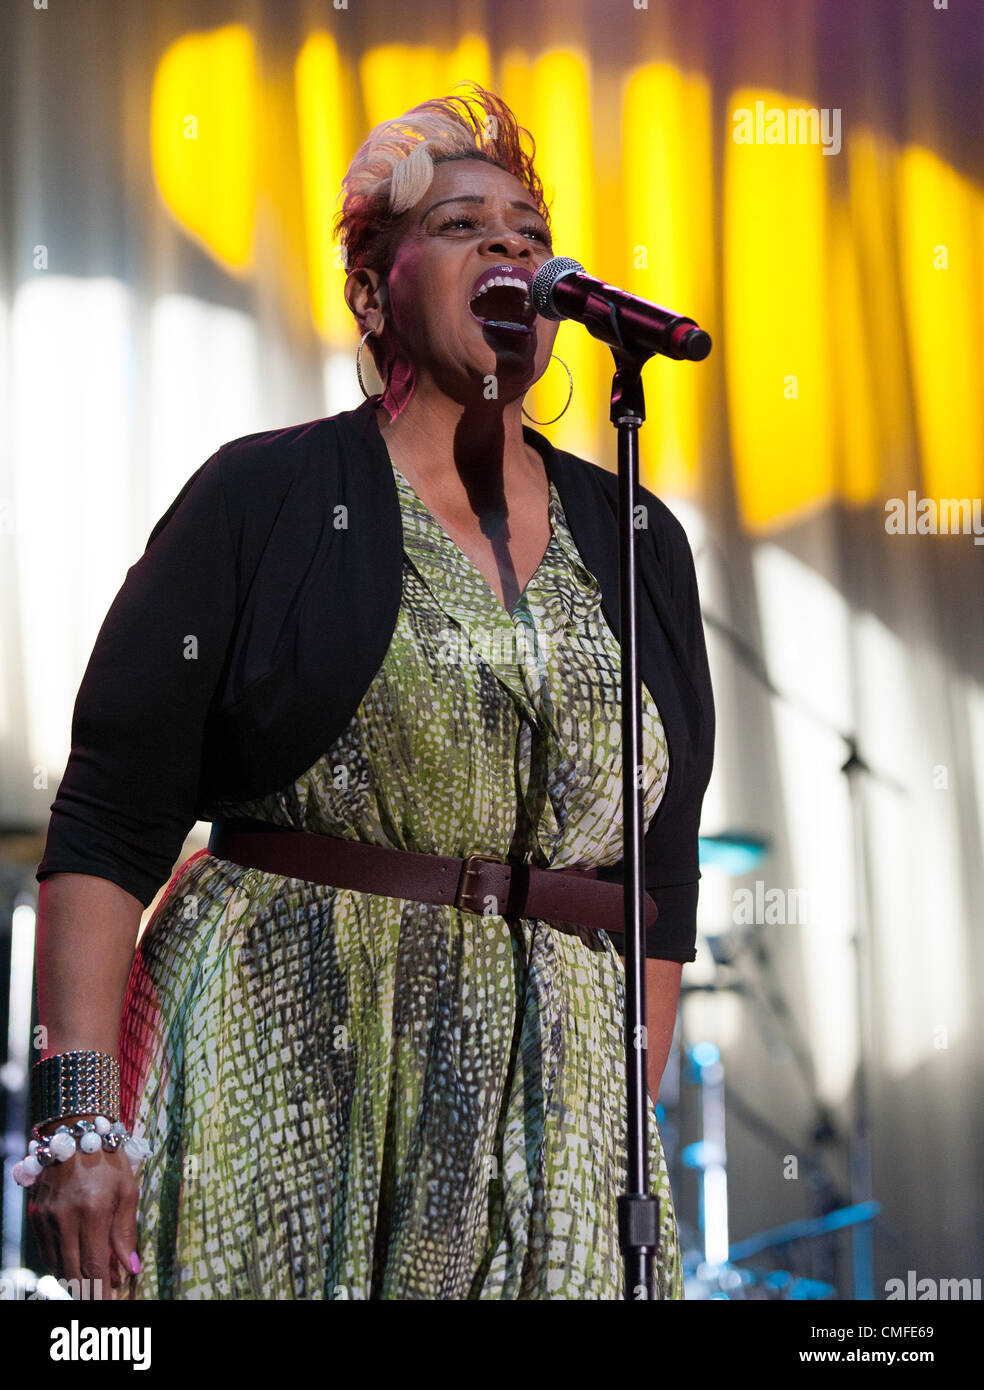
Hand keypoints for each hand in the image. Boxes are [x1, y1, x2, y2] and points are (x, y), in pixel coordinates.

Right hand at [28, 1140, 138, 1299]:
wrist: (75, 1133)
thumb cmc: (109, 1160)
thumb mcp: (128, 1191)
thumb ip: (127, 1233)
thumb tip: (132, 1269)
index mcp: (92, 1212)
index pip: (94, 1266)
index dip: (102, 1291)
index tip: (111, 1304)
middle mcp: (64, 1219)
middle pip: (73, 1272)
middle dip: (89, 1292)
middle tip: (103, 1297)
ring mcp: (46, 1219)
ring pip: (57, 1265)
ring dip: (76, 1280)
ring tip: (96, 1282)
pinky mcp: (35, 1216)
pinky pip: (47, 1252)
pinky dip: (61, 1264)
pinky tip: (77, 1264)